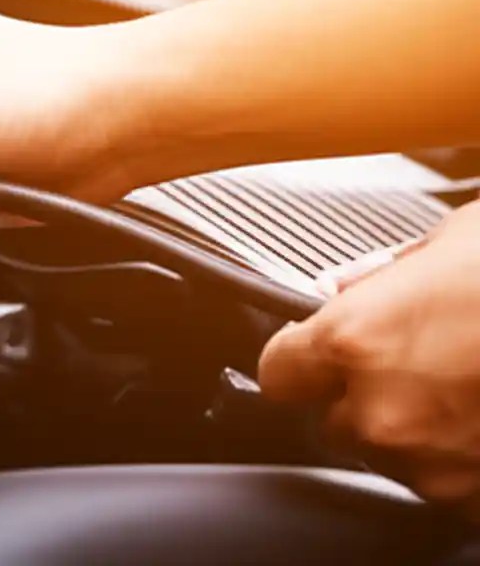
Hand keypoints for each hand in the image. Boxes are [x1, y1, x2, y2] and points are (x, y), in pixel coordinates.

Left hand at [259, 200, 479, 517]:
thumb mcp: (450, 243)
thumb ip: (381, 275)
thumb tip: (345, 286)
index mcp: (354, 339)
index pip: (279, 371)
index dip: (300, 358)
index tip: (315, 352)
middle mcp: (380, 410)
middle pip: (331, 419)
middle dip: (360, 393)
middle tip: (415, 360)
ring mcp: (432, 461)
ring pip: (390, 453)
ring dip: (414, 427)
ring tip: (468, 381)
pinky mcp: (475, 496)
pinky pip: (445, 479)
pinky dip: (461, 454)